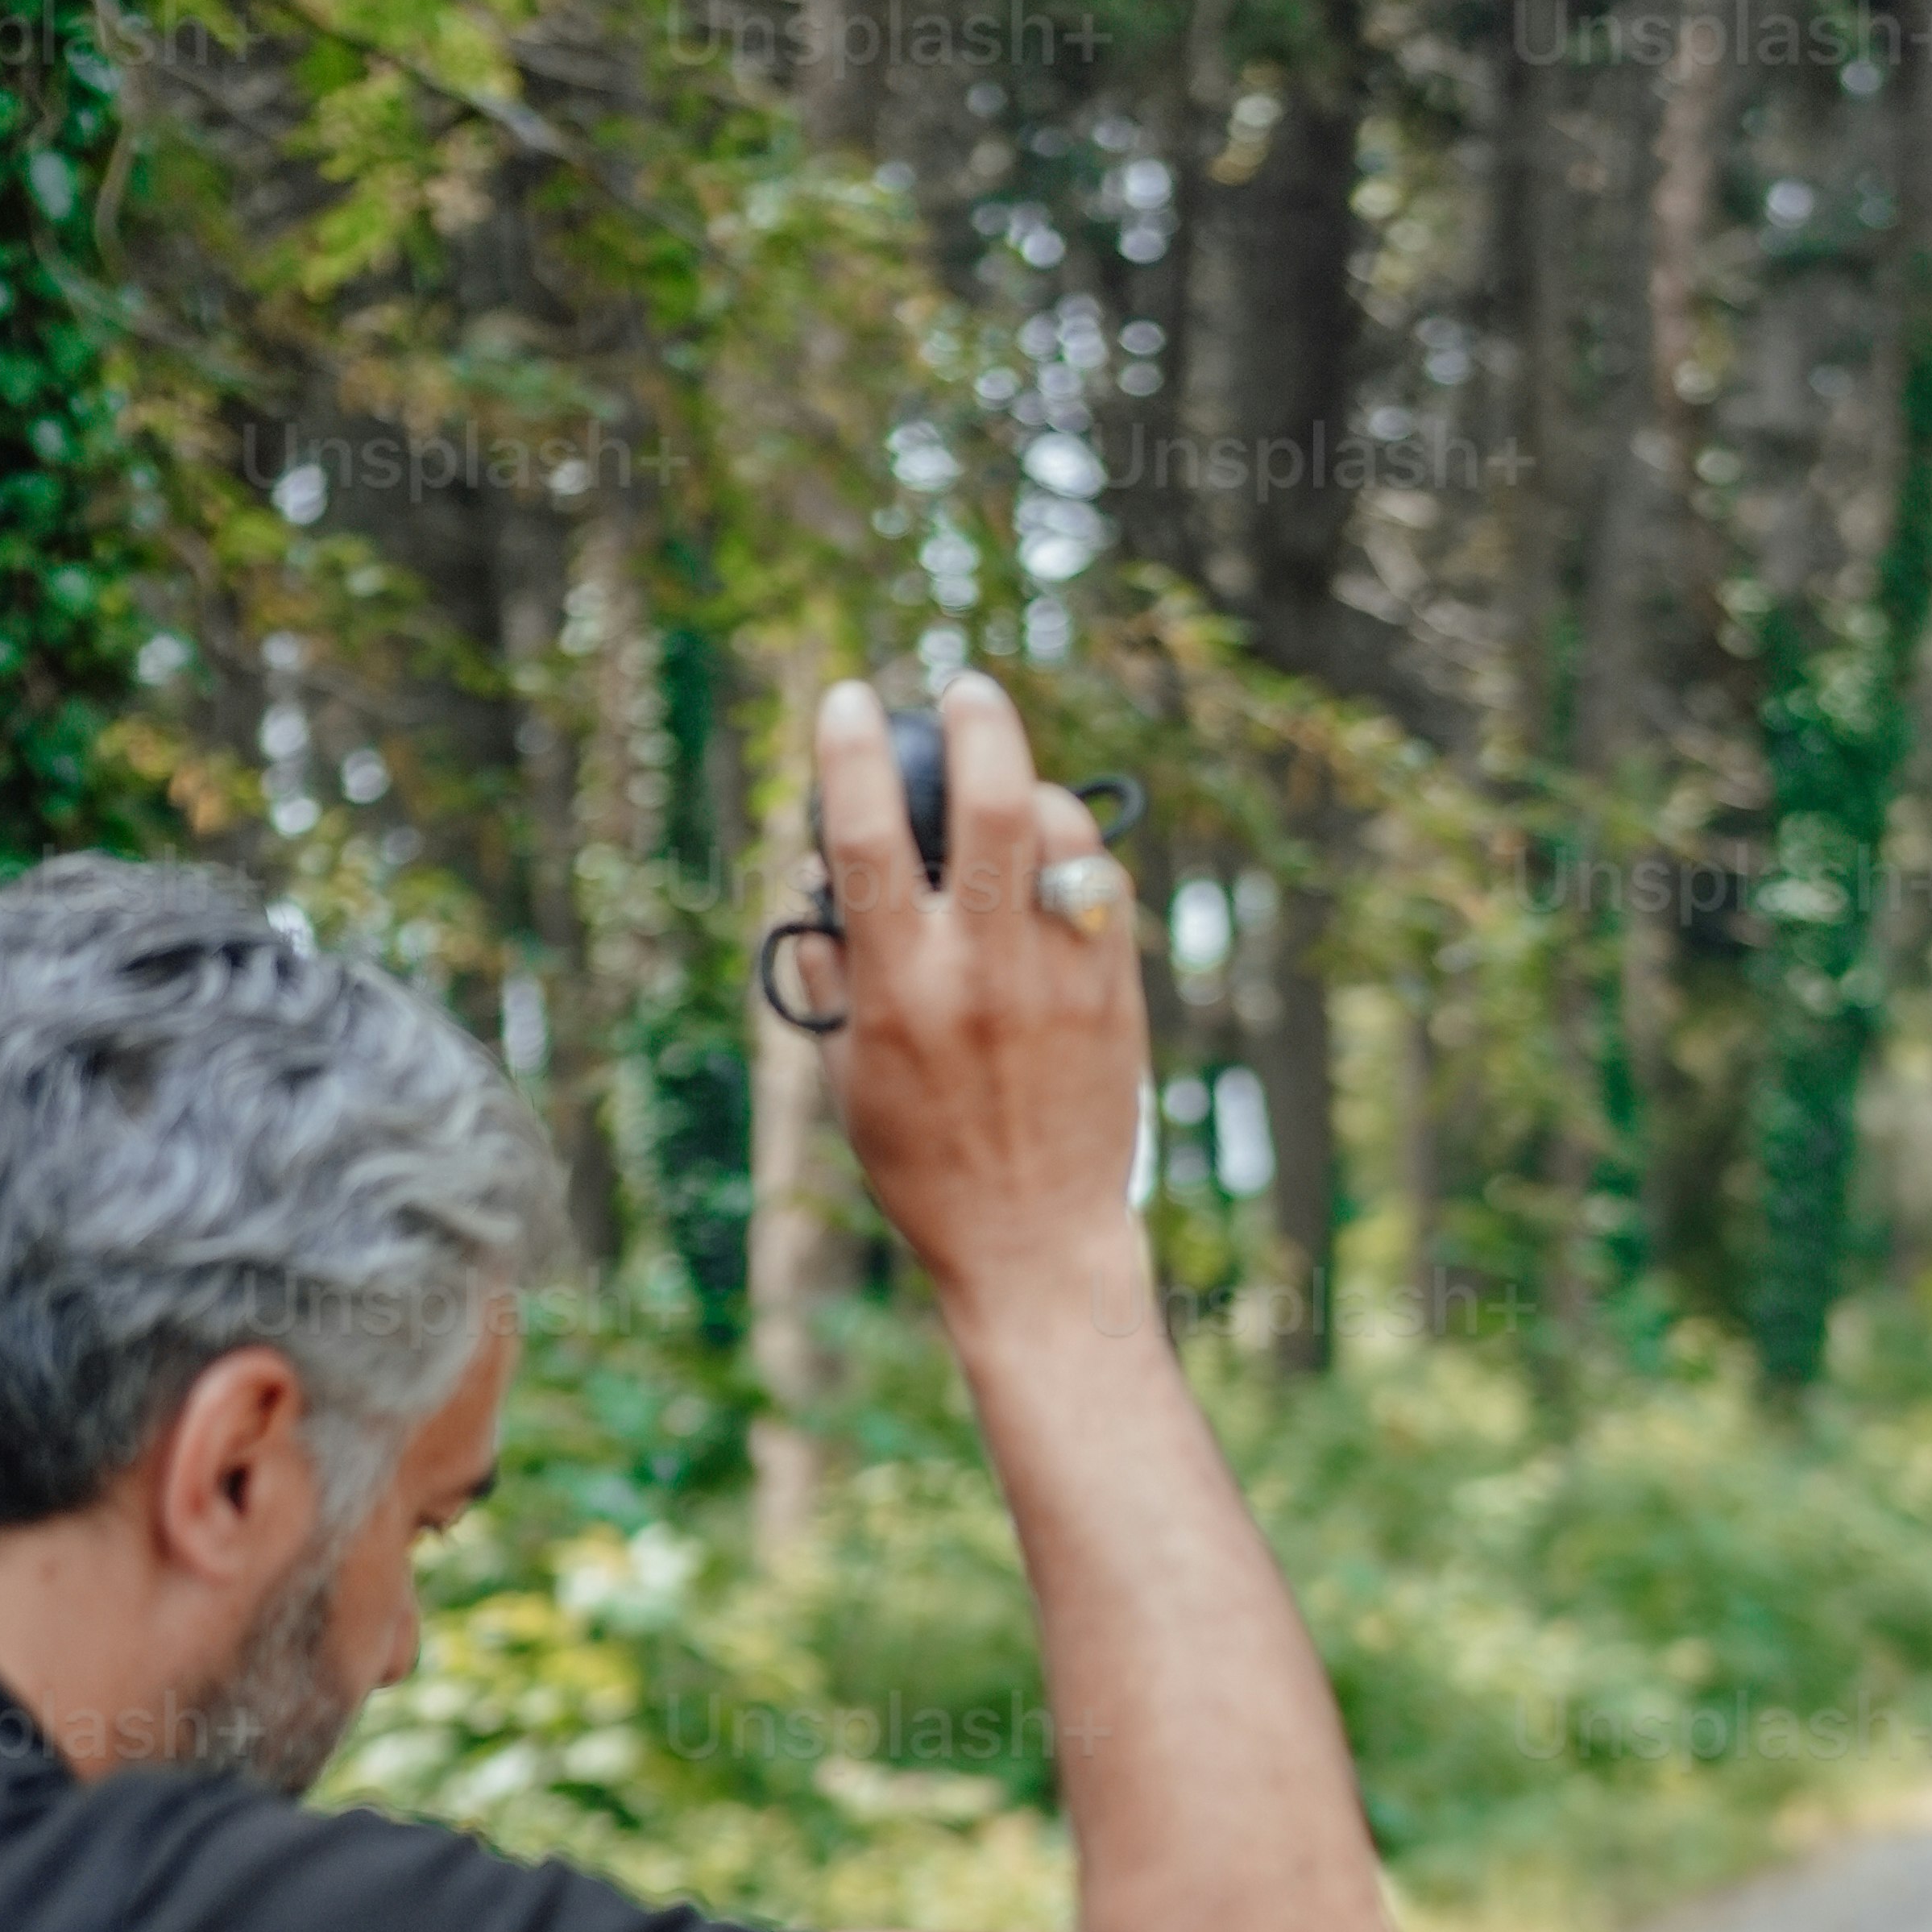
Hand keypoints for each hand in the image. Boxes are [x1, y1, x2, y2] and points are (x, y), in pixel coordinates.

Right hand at [809, 670, 1146, 1318]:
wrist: (1034, 1241)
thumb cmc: (925, 1161)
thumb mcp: (849, 1074)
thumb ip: (833, 968)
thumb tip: (815, 870)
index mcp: (901, 990)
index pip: (867, 832)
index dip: (853, 746)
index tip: (851, 698)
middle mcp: (983, 974)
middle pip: (993, 800)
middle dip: (981, 721)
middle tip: (968, 690)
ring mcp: (1059, 980)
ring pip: (1063, 832)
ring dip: (1038, 791)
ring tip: (1018, 797)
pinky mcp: (1115, 995)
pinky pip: (1105, 887)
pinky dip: (1080, 856)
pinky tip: (1059, 864)